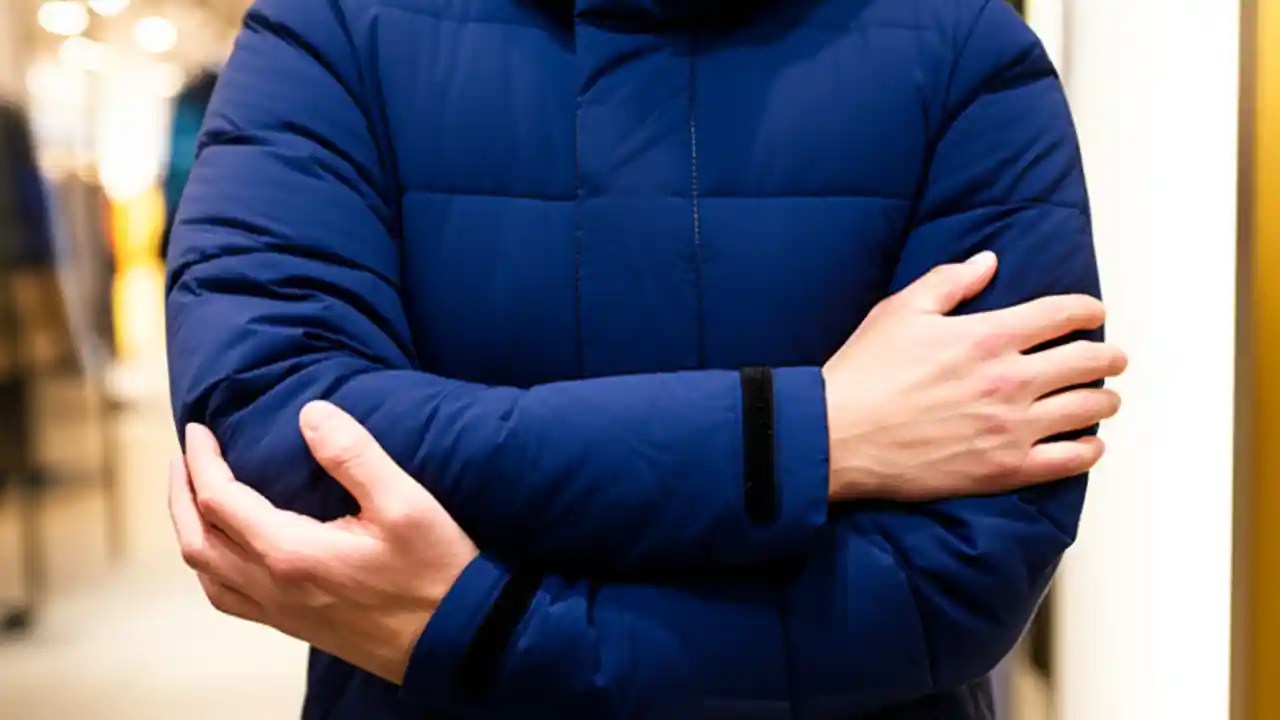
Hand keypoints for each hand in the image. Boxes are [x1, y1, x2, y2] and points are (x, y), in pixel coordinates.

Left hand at [169, 401, 478, 684]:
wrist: (458, 638)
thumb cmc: (436, 571)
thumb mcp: (405, 503)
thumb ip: (355, 456)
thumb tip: (311, 413)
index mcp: (292, 553)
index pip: (220, 500)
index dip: (202, 460)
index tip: (200, 428)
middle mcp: (275, 587)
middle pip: (198, 540)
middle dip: (181, 494)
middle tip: (184, 456)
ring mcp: (283, 612)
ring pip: (207, 574)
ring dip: (191, 530)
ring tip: (195, 498)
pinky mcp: (297, 625)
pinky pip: (230, 599)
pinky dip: (211, 568)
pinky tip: (228, 553)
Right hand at [824, 251, 1126, 501]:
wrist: (837, 437)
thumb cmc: (863, 374)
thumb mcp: (900, 311)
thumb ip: (950, 282)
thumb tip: (988, 261)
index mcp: (988, 336)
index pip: (1064, 314)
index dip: (1087, 311)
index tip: (1093, 314)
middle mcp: (1010, 380)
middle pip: (1089, 362)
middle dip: (1109, 357)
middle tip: (1111, 358)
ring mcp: (1011, 428)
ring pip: (1088, 410)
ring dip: (1104, 401)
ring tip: (1103, 399)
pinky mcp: (1004, 469)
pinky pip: (1071, 460)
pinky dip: (1089, 450)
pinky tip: (1088, 443)